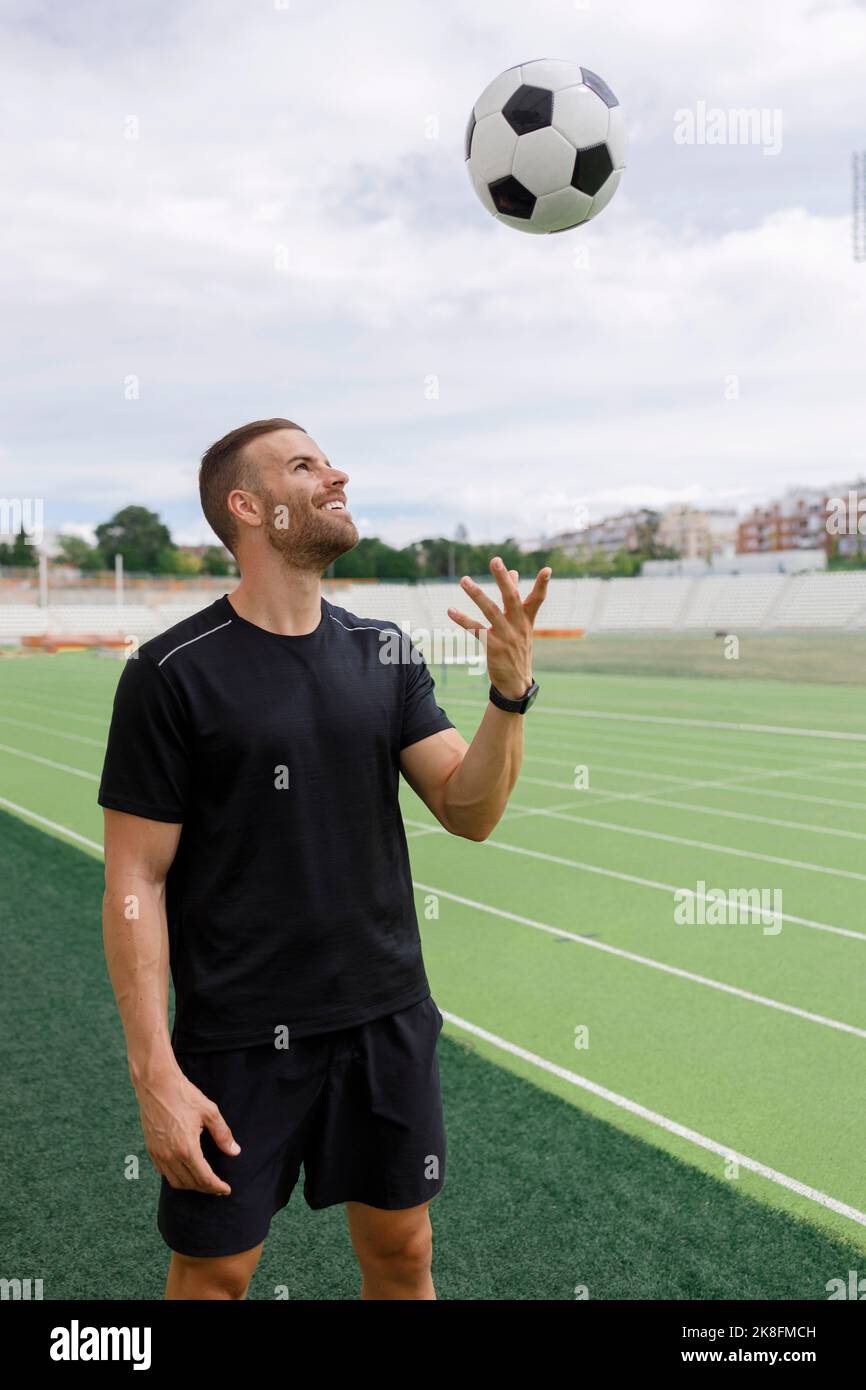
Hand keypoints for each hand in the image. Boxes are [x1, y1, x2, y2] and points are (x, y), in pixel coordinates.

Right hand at [136, 1065, 239, 1194]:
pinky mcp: (151, 1149)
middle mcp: (170, 1156)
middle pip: (190, 1183)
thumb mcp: (209, 1112)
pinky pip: (164, 1173)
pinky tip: (186, 1171)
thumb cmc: (184, 1095)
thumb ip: (223, 1134)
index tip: (226, 1189)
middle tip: (218, 1187)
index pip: (204, 1178)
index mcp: (186, 1148)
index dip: (216, 1186)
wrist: (156, 1085)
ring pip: (175, 1181)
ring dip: (190, 1185)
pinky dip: (176, 1177)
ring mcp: (158, 1154)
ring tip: (203, 1182)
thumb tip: (234, 1151)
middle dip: (206, 1188)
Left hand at [447, 557, 550, 699]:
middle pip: (512, 599)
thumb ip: (515, 599)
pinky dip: (463, 620)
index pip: (538, 599)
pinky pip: (476, 630)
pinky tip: (451, 611)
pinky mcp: (493, 647)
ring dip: (476, 594)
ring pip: (490, 611)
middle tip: (495, 560)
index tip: (547, 570)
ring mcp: (506, 637)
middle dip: (503, 579)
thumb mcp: (520, 626)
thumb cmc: (517, 649)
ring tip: (464, 580)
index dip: (542, 585)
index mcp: (527, 620)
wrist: (515, 683)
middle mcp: (518, 626)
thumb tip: (513, 572)